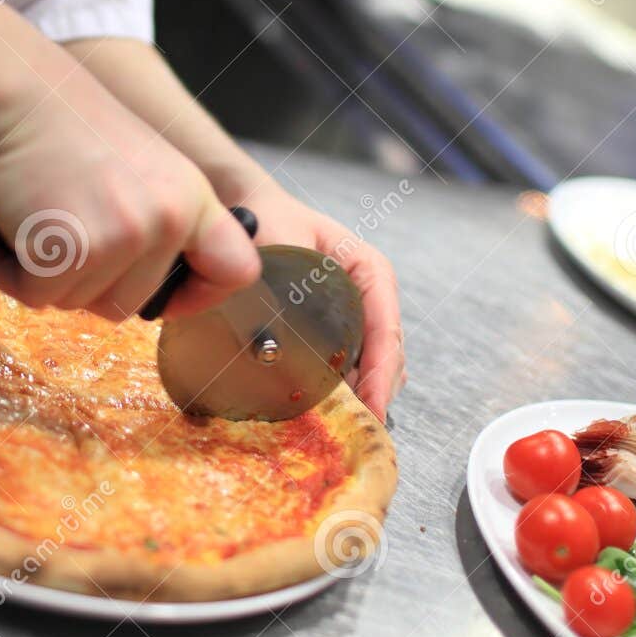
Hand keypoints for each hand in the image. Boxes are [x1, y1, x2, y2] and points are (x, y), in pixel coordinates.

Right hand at [0, 70, 259, 320]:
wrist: (9, 91)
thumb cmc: (59, 123)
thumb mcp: (141, 166)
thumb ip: (161, 218)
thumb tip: (159, 288)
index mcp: (192, 196)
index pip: (235, 269)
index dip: (200, 295)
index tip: (167, 297)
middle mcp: (167, 219)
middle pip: (130, 304)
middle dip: (88, 282)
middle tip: (60, 228)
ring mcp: (123, 236)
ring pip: (80, 303)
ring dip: (46, 274)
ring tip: (33, 217)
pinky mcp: (72, 251)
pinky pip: (35, 296)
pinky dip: (9, 272)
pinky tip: (2, 232)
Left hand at [232, 178, 405, 421]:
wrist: (248, 210)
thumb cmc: (266, 221)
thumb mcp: (279, 251)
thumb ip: (284, 292)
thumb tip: (275, 348)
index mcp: (370, 271)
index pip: (386, 329)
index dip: (381, 373)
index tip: (371, 407)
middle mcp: (372, 296)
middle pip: (387, 355)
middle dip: (372, 392)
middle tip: (351, 426)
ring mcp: (358, 316)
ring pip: (374, 366)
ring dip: (359, 394)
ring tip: (335, 421)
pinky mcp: (339, 332)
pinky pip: (352, 366)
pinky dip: (342, 388)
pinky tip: (321, 406)